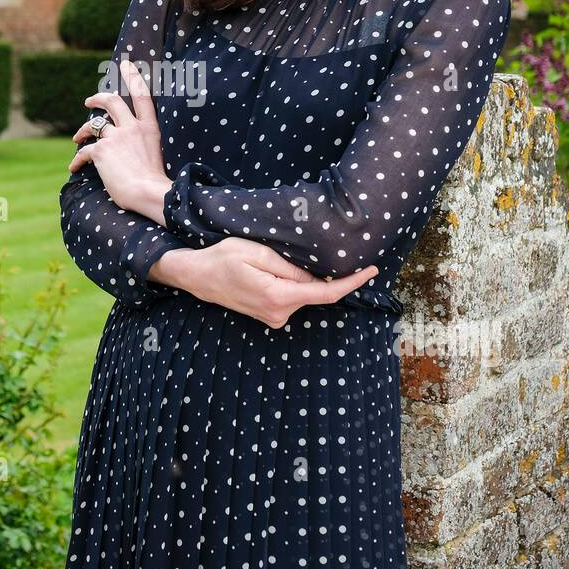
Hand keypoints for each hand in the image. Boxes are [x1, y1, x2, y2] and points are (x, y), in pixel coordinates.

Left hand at [68, 60, 171, 221]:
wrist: (148, 192)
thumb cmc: (154, 182)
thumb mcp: (154, 155)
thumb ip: (141, 145)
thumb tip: (126, 148)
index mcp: (149, 128)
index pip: (142, 95)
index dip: (133, 77)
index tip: (125, 64)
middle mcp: (132, 128)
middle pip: (111, 101)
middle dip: (97, 98)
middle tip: (89, 100)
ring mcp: (116, 137)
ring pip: (93, 125)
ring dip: (82, 130)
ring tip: (78, 137)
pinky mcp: (101, 150)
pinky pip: (84, 151)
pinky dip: (77, 160)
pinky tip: (74, 167)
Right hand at [149, 237, 378, 328]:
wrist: (197, 276)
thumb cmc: (223, 258)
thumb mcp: (257, 252)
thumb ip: (289, 266)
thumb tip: (316, 275)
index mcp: (278, 296)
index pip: (326, 293)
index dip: (352, 283)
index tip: (371, 270)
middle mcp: (279, 313)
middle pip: (315, 292)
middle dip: (319, 273)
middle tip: (304, 250)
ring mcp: (274, 318)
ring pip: (303, 294)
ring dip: (300, 278)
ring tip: (270, 261)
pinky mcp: (270, 316)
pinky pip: (292, 297)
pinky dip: (293, 284)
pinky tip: (272, 271)